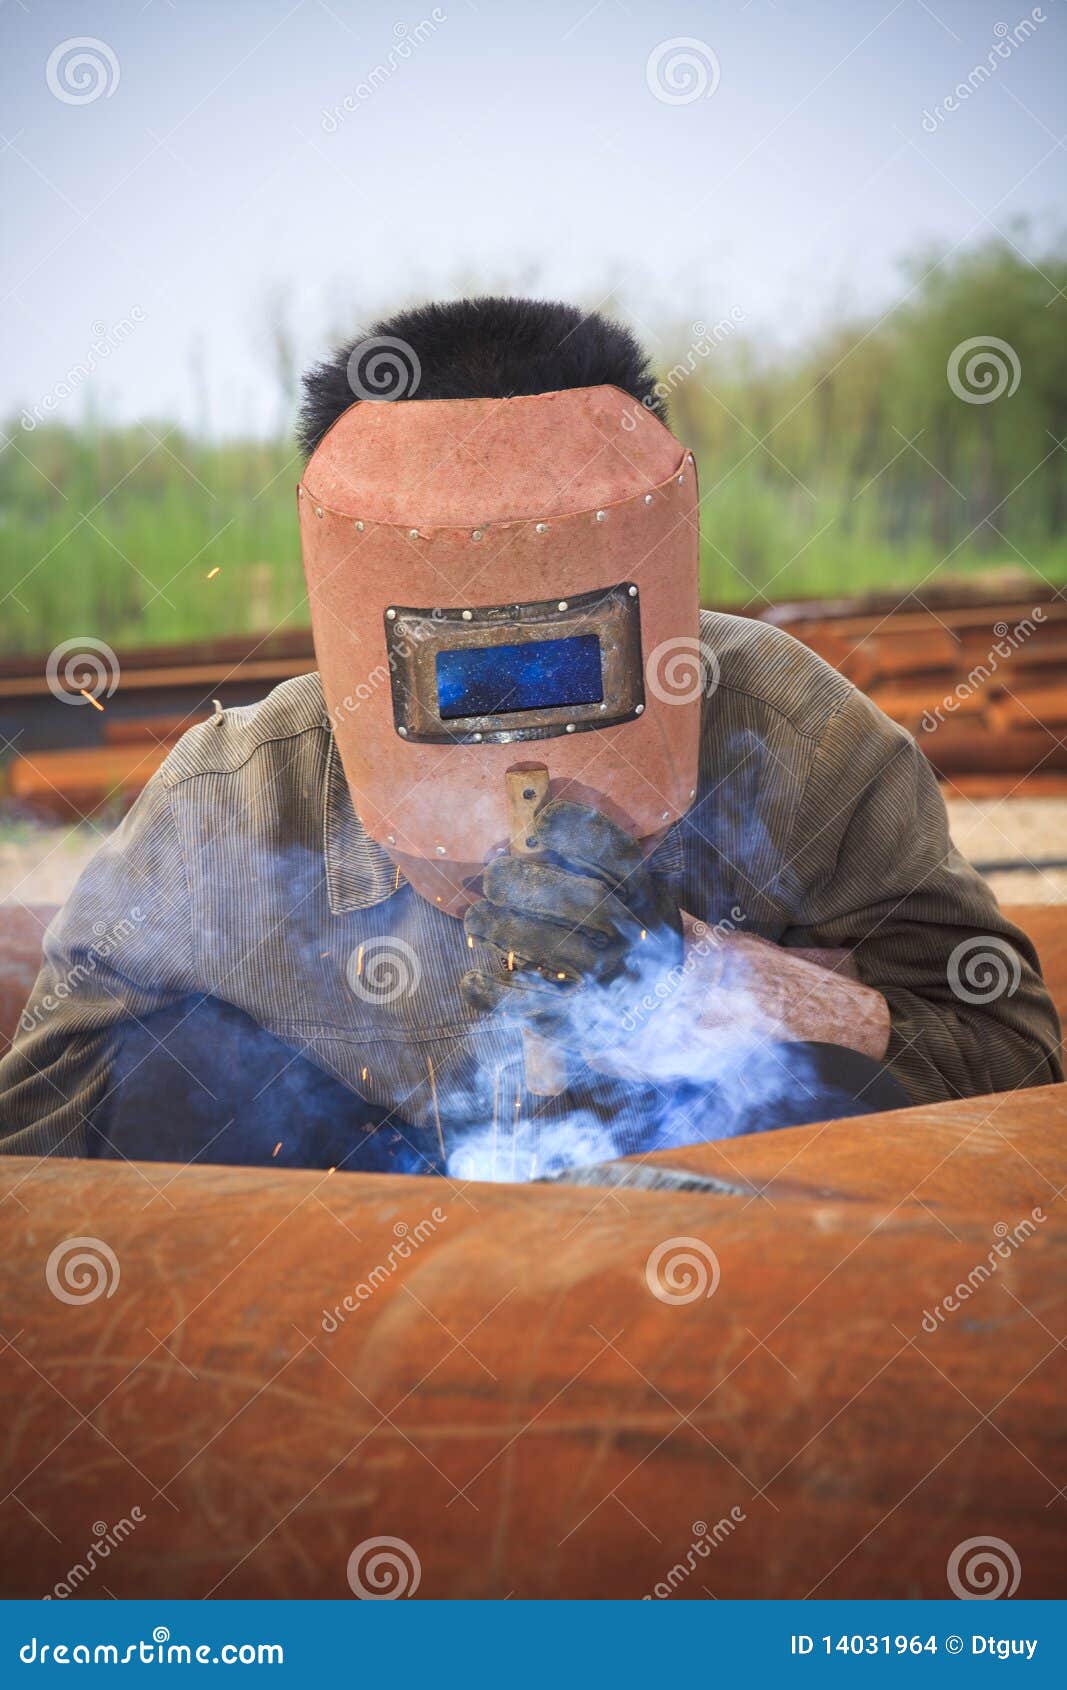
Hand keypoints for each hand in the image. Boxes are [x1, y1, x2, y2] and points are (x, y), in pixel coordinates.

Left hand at [460, 800, 681, 1050]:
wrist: (632, 1018)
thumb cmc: (611, 942)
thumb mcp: (622, 901)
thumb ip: (586, 868)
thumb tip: (520, 837)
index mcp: (648, 901)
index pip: (621, 858)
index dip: (580, 833)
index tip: (539, 822)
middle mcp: (637, 942)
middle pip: (588, 902)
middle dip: (531, 882)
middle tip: (492, 876)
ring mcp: (611, 984)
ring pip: (557, 951)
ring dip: (505, 930)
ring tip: (475, 918)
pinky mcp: (582, 1021)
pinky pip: (533, 1006)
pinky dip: (496, 994)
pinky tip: (471, 980)